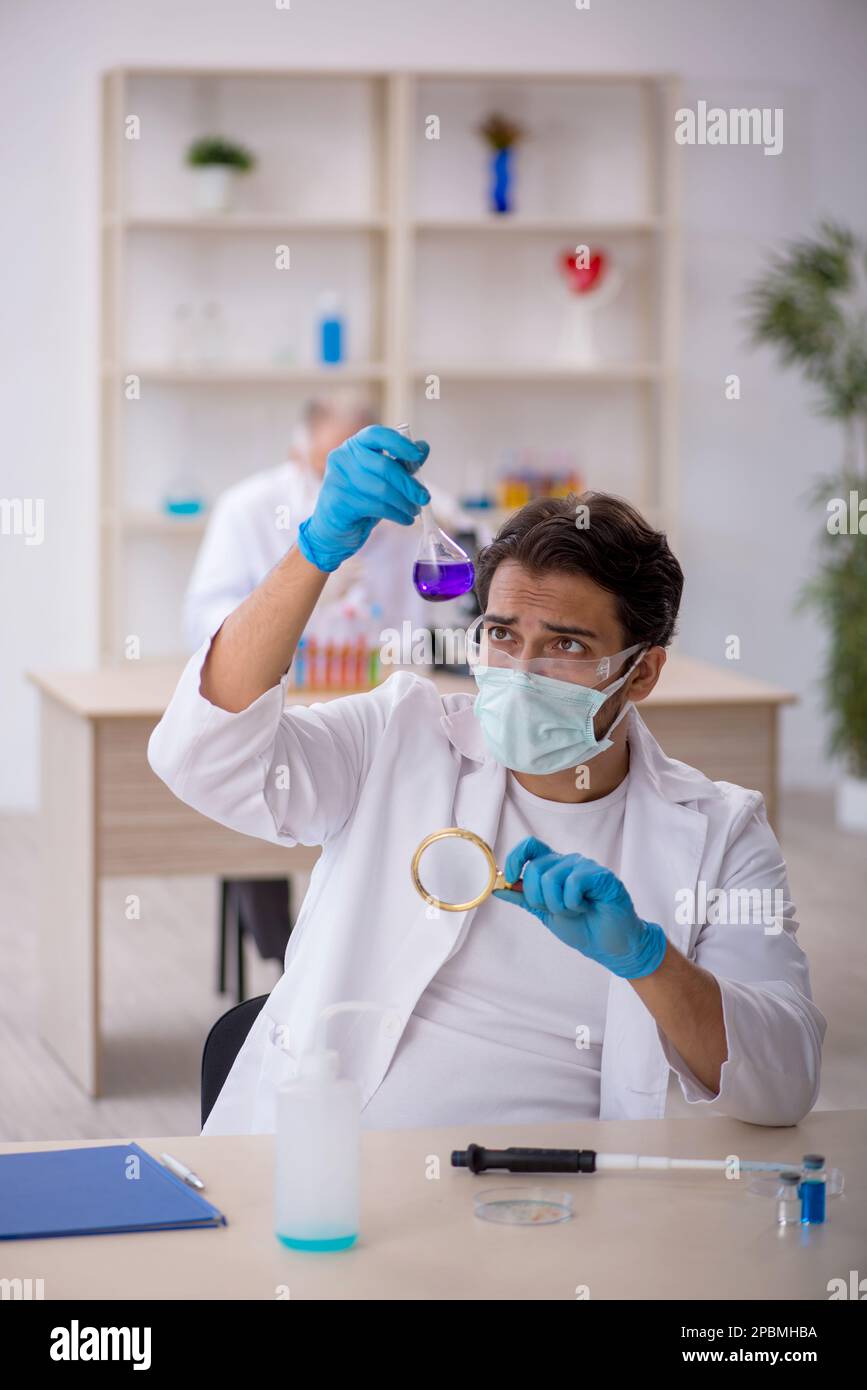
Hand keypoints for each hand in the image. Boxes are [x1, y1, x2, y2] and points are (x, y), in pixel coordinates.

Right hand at [297, 425, 429, 572]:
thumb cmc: (360, 498)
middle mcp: (343, 457)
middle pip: (384, 465)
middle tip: (424, 497)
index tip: (418, 456)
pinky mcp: (339, 501)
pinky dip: (396, 514)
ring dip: (404, 502)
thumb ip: (401, 462)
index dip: (399, 443)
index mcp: (354, 445)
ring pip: (382, 489)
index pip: (376, 435)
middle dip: (408, 484)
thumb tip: (424, 447)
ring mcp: (337, 479)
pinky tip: (405, 519)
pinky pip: (375, 506)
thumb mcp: (382, 478)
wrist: (333, 528)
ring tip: (414, 511)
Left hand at [493, 836, 666, 979]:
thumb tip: (496, 887)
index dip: (514, 858)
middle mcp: (569, 862)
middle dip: (539, 899)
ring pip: (551, 878)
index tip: (510, 879)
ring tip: (575, 911)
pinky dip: (574, 904)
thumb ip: (522, 897)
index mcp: (555, 867)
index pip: (530, 846)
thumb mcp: (544, 912)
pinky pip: (573, 884)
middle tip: (558, 910)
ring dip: (558, 905)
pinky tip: (587, 908)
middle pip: (535, 868)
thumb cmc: (582, 927)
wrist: (608, 946)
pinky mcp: (601, 876)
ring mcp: (586, 867)